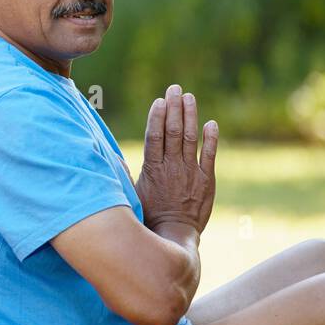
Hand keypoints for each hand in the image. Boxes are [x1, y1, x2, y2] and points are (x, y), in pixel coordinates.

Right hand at [134, 83, 217, 233]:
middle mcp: (172, 167)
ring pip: (190, 138)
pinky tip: (211, 123)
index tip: (160, 100)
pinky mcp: (206, 180)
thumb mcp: (132, 195)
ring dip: (190, 116)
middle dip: (174, 107)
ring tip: (189, 97)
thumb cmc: (149, 216)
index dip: (157, 116)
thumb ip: (126, 175)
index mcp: (152, 169)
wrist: (174, 235)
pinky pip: (209, 155)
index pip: (155, 136)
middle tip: (175, 88)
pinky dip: (211, 139)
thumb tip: (113, 159)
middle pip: (172, 131)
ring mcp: (190, 172)